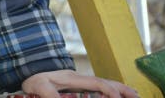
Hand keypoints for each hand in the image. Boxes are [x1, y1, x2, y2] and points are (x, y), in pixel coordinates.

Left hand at [21, 69, 138, 97]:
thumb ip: (50, 95)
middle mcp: (79, 78)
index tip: (118, 97)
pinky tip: (115, 94)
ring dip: (118, 89)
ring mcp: (79, 80)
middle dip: (121, 88)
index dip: (109, 89)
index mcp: (73, 78)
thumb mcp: (39, 86)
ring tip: (133, 95)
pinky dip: (109, 89)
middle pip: (105, 81)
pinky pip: (98, 86)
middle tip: (136, 96)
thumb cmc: (34, 78)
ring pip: (104, 83)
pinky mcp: (78, 84)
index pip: (96, 82)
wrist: (28, 69)